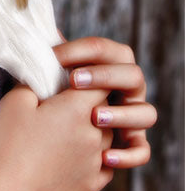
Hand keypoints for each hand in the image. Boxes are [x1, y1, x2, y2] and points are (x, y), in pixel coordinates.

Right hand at [0, 84, 113, 190]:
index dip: (85, 74)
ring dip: (92, 127)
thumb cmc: (4, 148)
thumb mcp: (14, 101)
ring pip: (106, 136)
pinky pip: (104, 163)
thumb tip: (48, 74)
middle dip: (88, 101)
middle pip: (105, 107)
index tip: (70, 74)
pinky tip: (71, 152)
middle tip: (62, 100)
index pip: (99, 81)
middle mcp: (95, 136)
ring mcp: (96, 164)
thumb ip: (38, 80)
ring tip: (64, 128)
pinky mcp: (91, 187)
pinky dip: (92, 154)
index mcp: (78, 110)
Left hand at [53, 36, 156, 168]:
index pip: (106, 50)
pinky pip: (142, 151)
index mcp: (110, 65)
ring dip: (122, 114)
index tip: (54, 57)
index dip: (82, 50)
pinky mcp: (132, 146)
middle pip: (133, 75)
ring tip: (94, 118)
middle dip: (104, 76)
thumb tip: (44, 33)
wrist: (51, 138)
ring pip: (146, 113)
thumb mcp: (53, 76)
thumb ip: (56, 57)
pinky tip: (105, 157)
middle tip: (74, 81)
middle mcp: (128, 90)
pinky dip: (128, 154)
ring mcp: (134, 118)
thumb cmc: (53, 96)